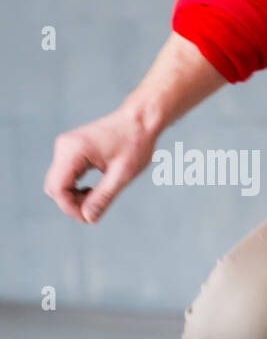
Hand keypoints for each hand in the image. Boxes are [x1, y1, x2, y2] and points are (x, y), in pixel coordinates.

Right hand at [44, 107, 157, 223]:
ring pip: (59, 182)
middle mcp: (64, 147)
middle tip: (96, 210)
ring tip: (99, 198)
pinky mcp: (72, 150)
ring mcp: (66, 148)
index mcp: (73, 150)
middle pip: (54, 187)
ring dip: (74, 196)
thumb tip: (88, 218)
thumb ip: (103, 196)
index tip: (89, 218)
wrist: (140, 120)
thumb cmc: (135, 144)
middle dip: (71, 203)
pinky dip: (76, 187)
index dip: (70, 208)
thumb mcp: (122, 174)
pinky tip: (95, 189)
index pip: (58, 188)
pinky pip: (66, 175)